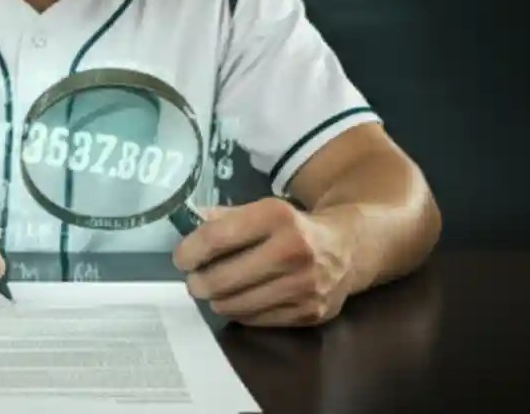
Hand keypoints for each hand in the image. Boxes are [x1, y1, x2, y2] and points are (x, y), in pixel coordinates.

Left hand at [173, 197, 352, 326]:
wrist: (348, 248)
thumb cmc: (293, 227)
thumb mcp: (263, 210)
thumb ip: (225, 217)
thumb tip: (188, 221)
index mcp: (277, 217)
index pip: (217, 237)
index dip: (190, 251)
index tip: (181, 259)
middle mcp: (293, 250)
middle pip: (222, 278)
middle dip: (198, 282)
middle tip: (194, 280)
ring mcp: (304, 286)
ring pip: (235, 304)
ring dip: (217, 299)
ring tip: (215, 290)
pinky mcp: (310, 312)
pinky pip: (256, 320)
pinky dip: (241, 311)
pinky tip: (241, 299)